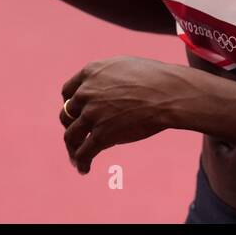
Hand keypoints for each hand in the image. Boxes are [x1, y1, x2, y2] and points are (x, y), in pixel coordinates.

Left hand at [60, 57, 194, 173]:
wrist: (168, 93)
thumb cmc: (155, 78)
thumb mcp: (124, 65)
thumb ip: (107, 76)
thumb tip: (106, 86)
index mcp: (91, 72)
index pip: (68, 91)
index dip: (70, 105)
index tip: (75, 114)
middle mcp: (86, 92)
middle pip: (67, 114)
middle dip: (71, 126)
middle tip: (77, 136)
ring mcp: (92, 114)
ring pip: (71, 136)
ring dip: (72, 148)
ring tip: (76, 158)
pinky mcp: (101, 134)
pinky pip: (84, 152)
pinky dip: (81, 162)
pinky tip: (84, 169)